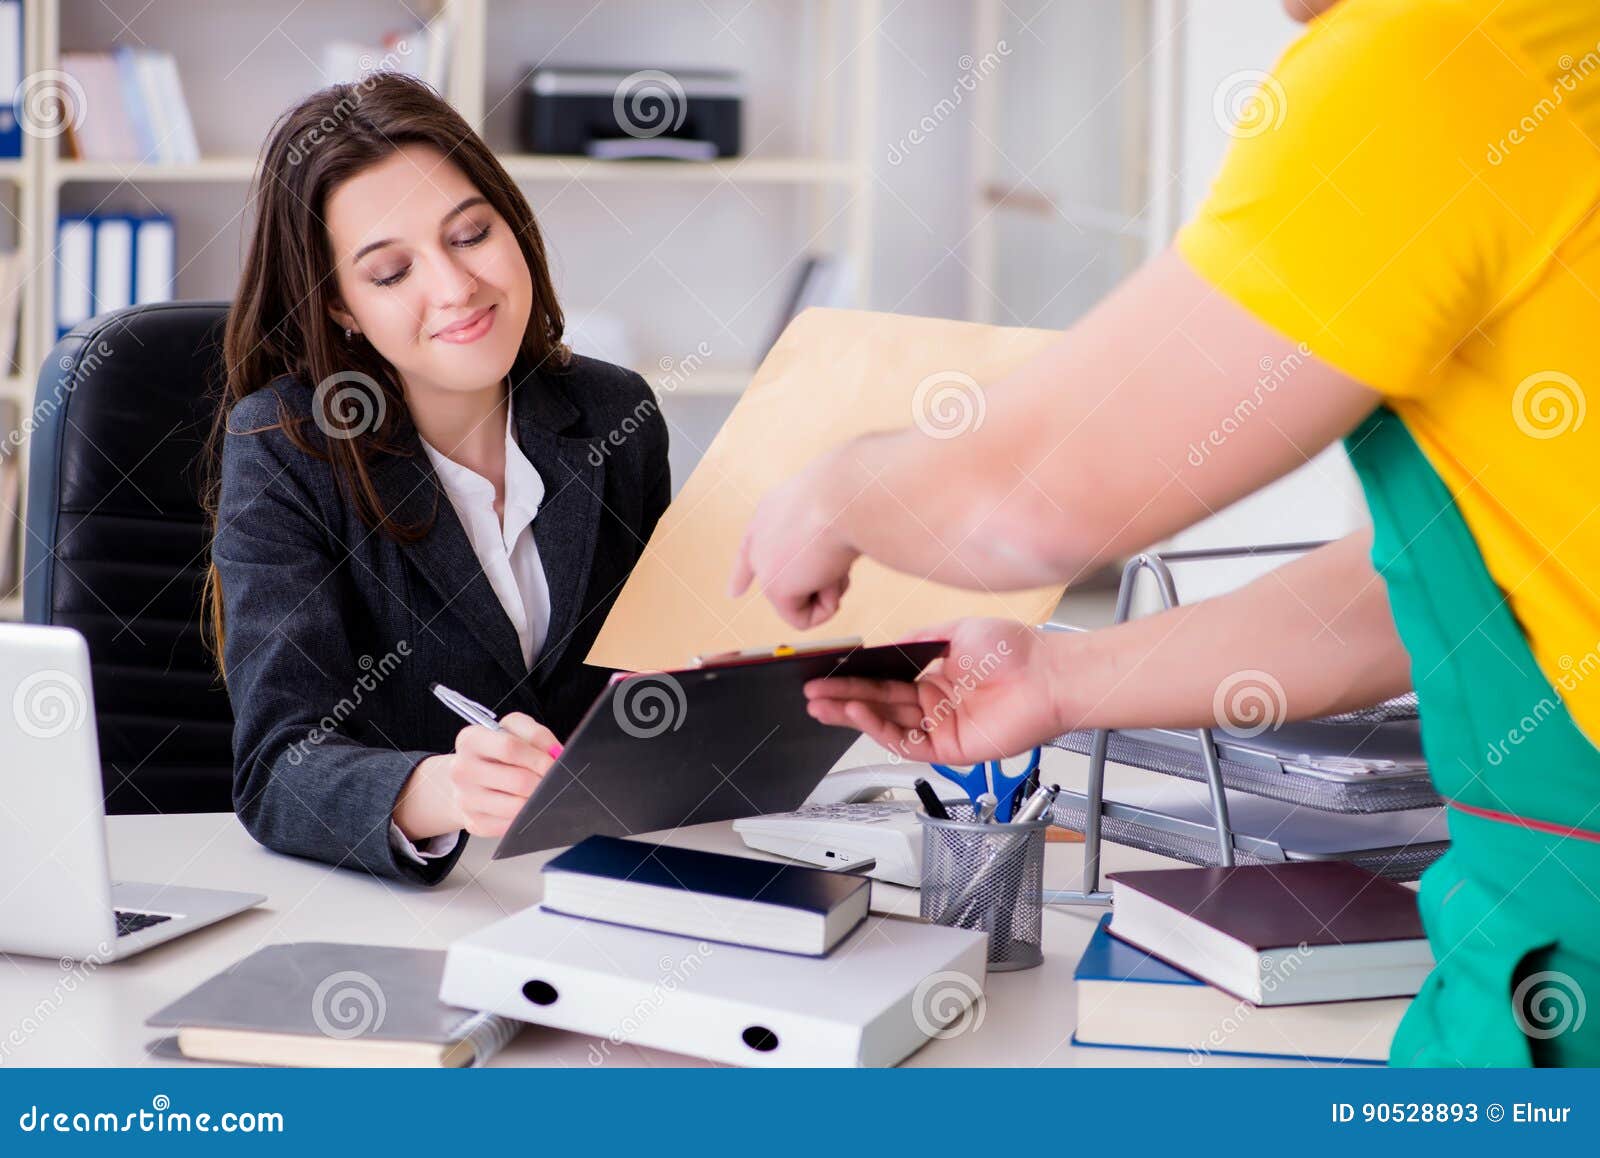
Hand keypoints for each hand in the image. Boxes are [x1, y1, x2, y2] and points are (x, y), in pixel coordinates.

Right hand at [400, 713, 558, 839]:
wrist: (469, 778)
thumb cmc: (496, 752)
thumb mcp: (513, 730)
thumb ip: (536, 735)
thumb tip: (556, 754)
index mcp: (470, 740)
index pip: (510, 747)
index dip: (539, 757)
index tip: (555, 763)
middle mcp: (462, 770)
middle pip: (518, 781)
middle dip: (544, 782)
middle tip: (555, 781)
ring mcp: (466, 799)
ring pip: (517, 807)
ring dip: (538, 802)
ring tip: (543, 793)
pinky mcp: (475, 823)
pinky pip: (512, 825)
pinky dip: (527, 817)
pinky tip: (528, 807)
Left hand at [728, 454, 859, 628]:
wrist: (844, 496)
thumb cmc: (851, 497)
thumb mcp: (837, 514)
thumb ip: (825, 539)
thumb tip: (840, 565)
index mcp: (774, 511)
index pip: (753, 547)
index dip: (744, 573)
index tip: (734, 592)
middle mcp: (762, 534)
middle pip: (788, 581)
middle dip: (825, 580)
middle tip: (839, 552)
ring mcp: (763, 561)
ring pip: (804, 598)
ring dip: (832, 585)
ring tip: (835, 553)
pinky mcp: (773, 586)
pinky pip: (805, 620)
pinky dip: (828, 605)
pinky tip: (831, 573)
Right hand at [803, 618, 1065, 763]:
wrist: (1047, 674)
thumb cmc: (1015, 652)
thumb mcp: (956, 632)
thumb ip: (918, 642)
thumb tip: (887, 646)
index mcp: (937, 680)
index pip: (885, 682)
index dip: (855, 679)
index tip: (829, 674)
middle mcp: (937, 706)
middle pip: (879, 705)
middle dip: (842, 699)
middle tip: (810, 695)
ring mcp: (942, 728)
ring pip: (887, 726)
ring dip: (852, 715)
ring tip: (823, 705)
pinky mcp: (951, 749)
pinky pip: (907, 744)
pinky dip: (880, 729)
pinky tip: (859, 712)